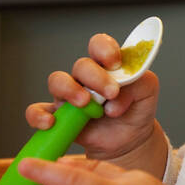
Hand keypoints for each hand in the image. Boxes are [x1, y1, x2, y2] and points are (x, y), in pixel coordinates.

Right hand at [25, 33, 160, 161]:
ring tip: (85, 104)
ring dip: (70, 90)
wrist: (128, 139)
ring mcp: (69, 96)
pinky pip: (37, 111)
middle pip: (81, 65)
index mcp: (107, 65)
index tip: (115, 63)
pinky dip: (39, 116)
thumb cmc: (136, 110)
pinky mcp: (58, 117)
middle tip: (110, 93)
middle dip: (96, 77)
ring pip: (57, 80)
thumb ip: (139, 85)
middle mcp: (85, 77)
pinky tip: (51, 123)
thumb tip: (115, 100)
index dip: (105, 49)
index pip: (99, 45)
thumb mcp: (147, 94)